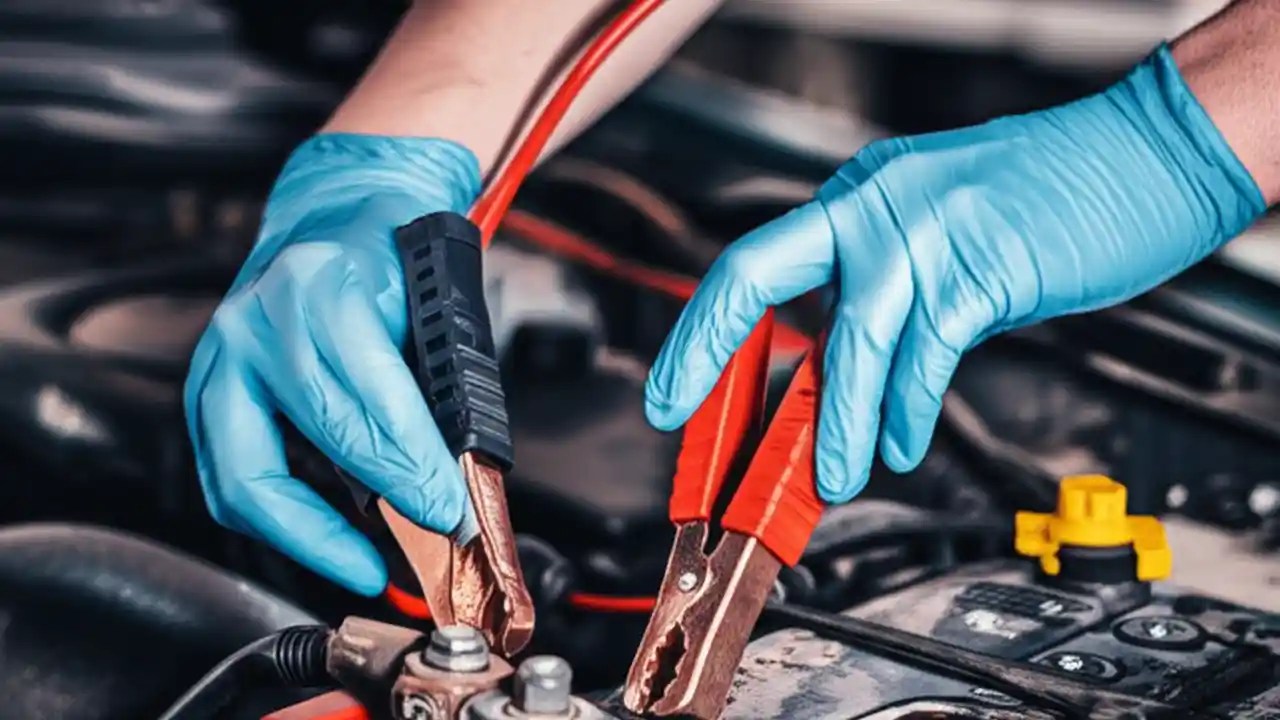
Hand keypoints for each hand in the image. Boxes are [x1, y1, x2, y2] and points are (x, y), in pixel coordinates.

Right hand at [184, 134, 480, 594]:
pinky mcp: (203, 393)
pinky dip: (276, 520)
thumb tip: (447, 480)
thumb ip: (434, 389)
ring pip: (250, 475)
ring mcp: (220, 358)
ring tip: (365, 562)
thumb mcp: (428, 306)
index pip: (369, 395)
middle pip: (317, 433)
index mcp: (322, 287)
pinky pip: (229, 479)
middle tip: (429, 534)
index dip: (411, 465)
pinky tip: (324, 537)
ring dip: (311, 533)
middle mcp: (258, 321)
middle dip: (383, 498)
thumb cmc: (386, 262)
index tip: (447, 508)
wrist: (333, 216)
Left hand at [646, 46, 1263, 503]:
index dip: (702, 326)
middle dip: (704, 348)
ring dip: (832, 422)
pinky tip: (902, 441)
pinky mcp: (982, 266)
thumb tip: (842, 375)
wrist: (1146, 155)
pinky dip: (908, 411)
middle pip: (758, 273)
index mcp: (857, 196)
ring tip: (830, 474)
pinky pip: (926, 356)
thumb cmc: (1048, 197)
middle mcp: (876, 203)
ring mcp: (924, 230)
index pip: (755, 262)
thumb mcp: (939, 231)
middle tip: (677, 412)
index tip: (673, 382)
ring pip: (851, 340)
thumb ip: (886, 295)